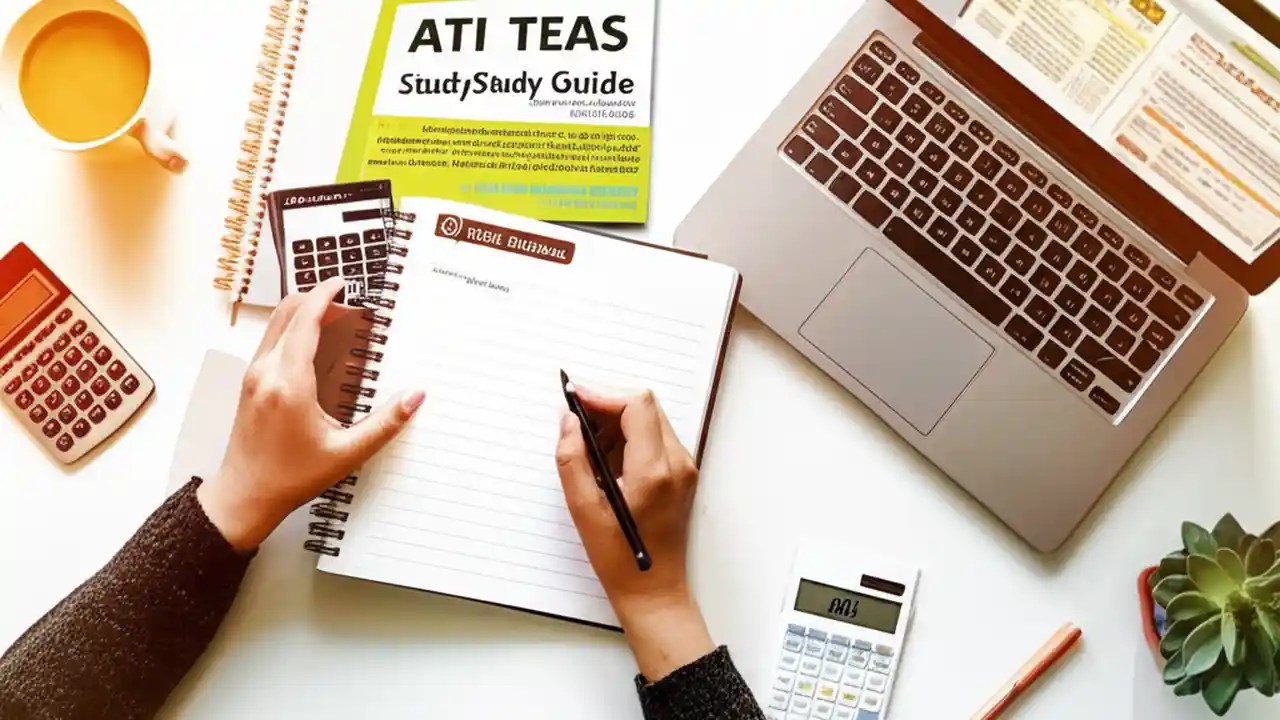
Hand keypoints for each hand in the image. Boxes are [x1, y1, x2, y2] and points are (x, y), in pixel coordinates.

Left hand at [198, 279, 424, 549]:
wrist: (244, 495)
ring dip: (303, 312)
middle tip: (347, 302)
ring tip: (335, 319)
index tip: (343, 284)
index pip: (305, 320)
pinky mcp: (249, 383)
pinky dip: (293, 330)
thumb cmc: (290, 478)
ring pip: (275, 324)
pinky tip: (314, 346)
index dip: (325, 296)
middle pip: (286, 312)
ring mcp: (253, 376)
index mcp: (288, 383)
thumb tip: (414, 397)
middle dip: (316, 298)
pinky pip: (271, 341)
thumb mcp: (346, 453)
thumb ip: (385, 424)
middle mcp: (265, 372)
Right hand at [555, 387, 713, 680]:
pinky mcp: (682, 475)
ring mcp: (683, 468)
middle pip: (645, 408)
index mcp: (655, 471)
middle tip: (575, 422)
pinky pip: (655, 439)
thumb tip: (569, 423)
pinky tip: (606, 461)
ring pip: (650, 420)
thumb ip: (573, 460)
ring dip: (617, 422)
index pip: (636, 407)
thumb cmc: (621, 561)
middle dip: (607, 407)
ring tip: (588, 448)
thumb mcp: (584, 511)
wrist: (655, 593)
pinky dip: (629, 438)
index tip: (575, 398)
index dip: (602, 395)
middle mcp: (677, 464)